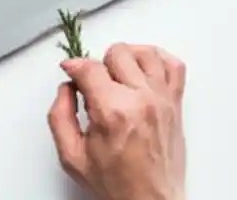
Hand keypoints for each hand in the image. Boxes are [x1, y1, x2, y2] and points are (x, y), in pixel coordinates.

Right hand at [48, 44, 186, 199]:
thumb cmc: (117, 184)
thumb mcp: (72, 156)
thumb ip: (60, 117)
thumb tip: (66, 89)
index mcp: (113, 112)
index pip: (90, 68)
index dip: (74, 66)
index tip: (70, 71)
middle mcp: (141, 99)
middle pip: (118, 54)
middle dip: (99, 65)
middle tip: (94, 84)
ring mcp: (162, 99)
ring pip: (146, 52)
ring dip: (127, 57)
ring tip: (117, 73)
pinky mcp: (176, 103)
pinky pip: (175, 65)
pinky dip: (159, 59)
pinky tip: (145, 68)